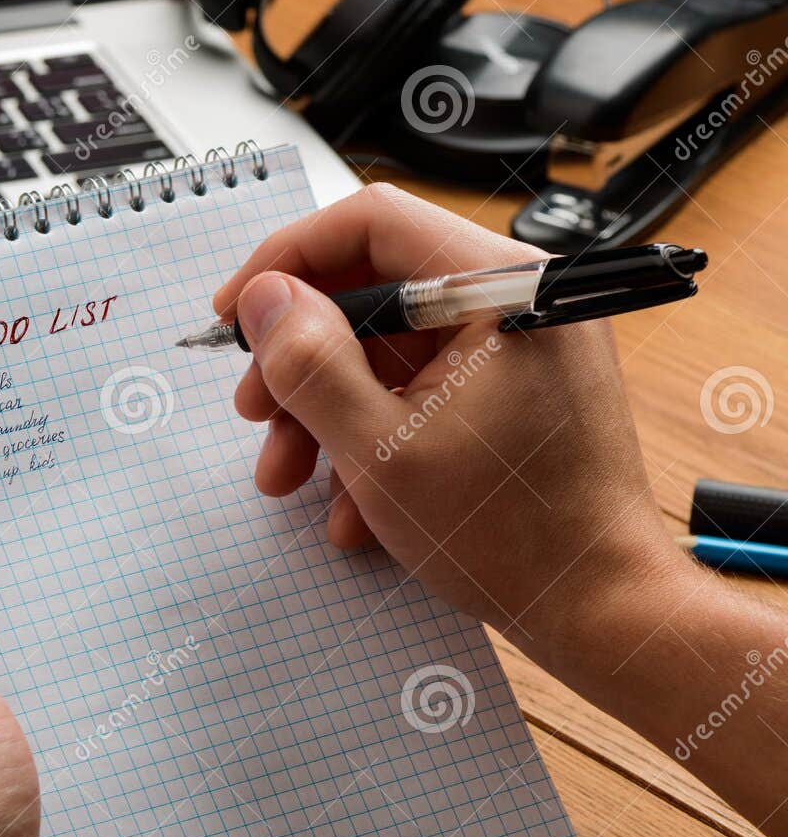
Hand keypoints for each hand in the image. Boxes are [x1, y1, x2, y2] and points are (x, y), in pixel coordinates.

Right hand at [212, 184, 686, 664]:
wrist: (601, 612)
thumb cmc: (516, 537)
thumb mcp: (381, 451)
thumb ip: (311, 363)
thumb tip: (264, 299)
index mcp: (502, 288)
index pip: (371, 224)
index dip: (286, 263)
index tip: (235, 313)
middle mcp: (518, 302)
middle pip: (373, 292)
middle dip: (301, 361)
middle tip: (256, 412)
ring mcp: (519, 349)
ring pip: (387, 351)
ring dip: (325, 413)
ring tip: (288, 478)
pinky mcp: (514, 393)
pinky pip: (420, 392)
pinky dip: (372, 439)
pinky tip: (349, 505)